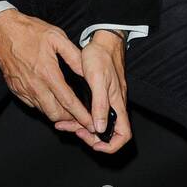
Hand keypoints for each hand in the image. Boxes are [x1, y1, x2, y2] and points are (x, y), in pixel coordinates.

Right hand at [0, 9, 107, 148]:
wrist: (1, 29)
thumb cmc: (29, 31)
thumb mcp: (57, 37)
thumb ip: (74, 56)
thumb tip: (87, 72)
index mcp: (47, 73)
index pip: (68, 102)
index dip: (81, 115)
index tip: (90, 122)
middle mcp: (34, 85)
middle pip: (55, 113)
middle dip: (69, 118)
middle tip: (79, 115)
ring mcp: (23, 89)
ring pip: (43, 111)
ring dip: (56, 112)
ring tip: (66, 108)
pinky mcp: (15, 89)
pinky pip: (32, 104)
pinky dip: (43, 105)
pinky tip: (49, 97)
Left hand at [53, 31, 131, 154]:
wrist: (102, 41)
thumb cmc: (102, 57)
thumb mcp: (98, 80)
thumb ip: (101, 104)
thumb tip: (100, 128)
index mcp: (117, 105)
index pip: (123, 135)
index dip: (110, 145)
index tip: (94, 144)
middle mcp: (114, 106)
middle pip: (107, 134)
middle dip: (90, 137)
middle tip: (73, 130)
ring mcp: (106, 102)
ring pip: (96, 125)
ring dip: (80, 127)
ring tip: (63, 124)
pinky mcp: (98, 97)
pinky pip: (91, 114)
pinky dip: (79, 118)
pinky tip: (66, 115)